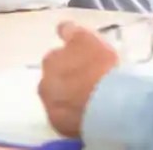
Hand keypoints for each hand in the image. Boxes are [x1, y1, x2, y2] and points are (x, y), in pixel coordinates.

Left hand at [38, 21, 118, 137]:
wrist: (108, 103)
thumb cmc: (101, 66)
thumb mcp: (89, 39)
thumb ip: (72, 32)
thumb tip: (61, 27)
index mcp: (51, 59)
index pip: (56, 55)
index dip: (71, 58)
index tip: (83, 61)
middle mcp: (44, 81)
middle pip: (54, 77)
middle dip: (65, 77)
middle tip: (87, 80)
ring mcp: (49, 104)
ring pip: (56, 97)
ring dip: (67, 96)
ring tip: (87, 99)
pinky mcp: (58, 124)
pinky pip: (63, 116)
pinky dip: (71, 114)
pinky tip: (85, 113)